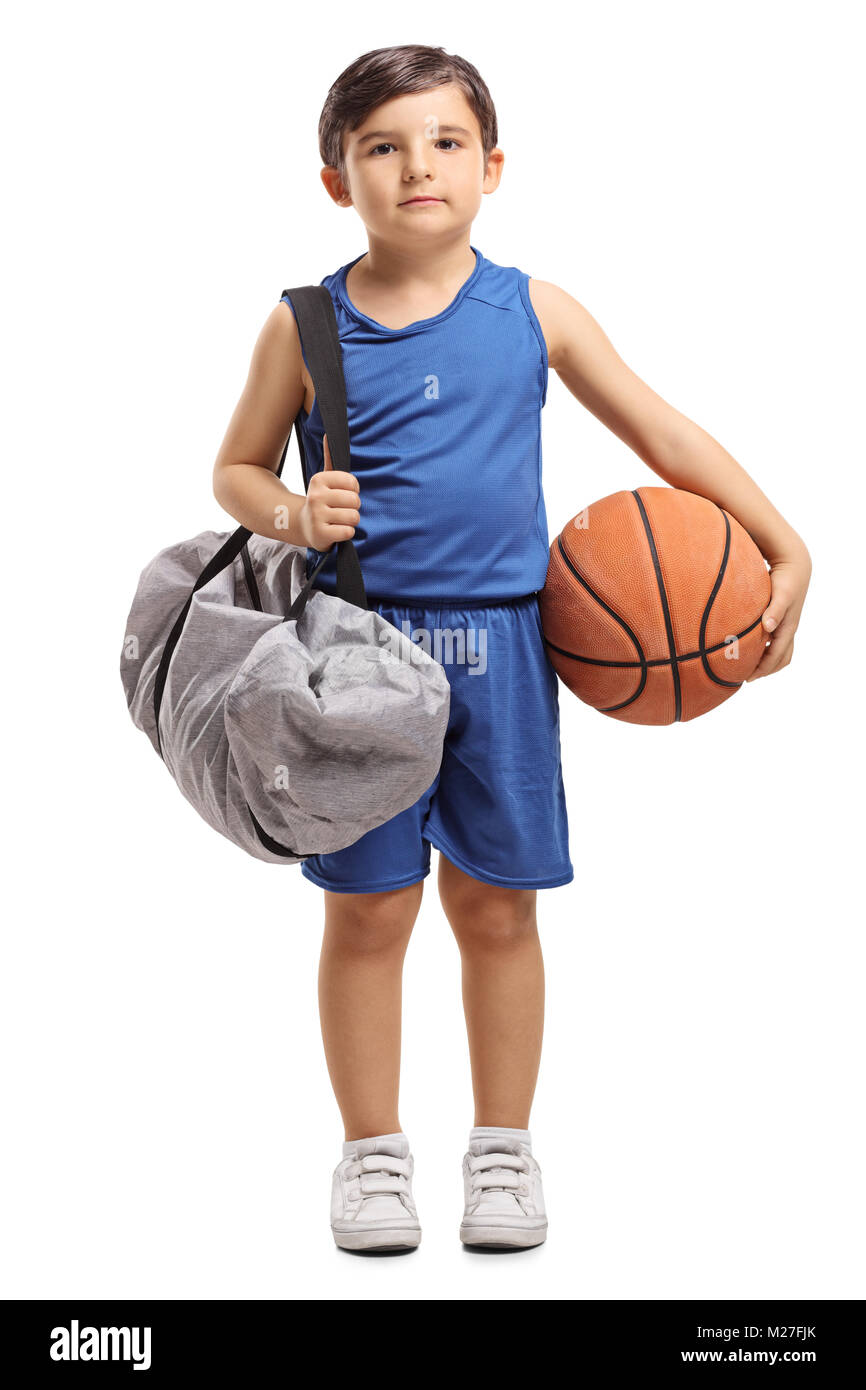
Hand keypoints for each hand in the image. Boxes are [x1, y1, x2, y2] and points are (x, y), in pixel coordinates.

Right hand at [298, 433, 360, 550]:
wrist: (304, 526)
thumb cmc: (321, 501)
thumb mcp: (324, 480)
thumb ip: (329, 457)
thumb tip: (329, 434)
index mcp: (318, 480)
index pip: (353, 482)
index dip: (354, 491)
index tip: (343, 495)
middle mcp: (316, 496)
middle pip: (355, 501)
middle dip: (353, 507)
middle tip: (342, 510)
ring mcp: (317, 516)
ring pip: (354, 517)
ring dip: (350, 521)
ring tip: (339, 520)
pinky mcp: (321, 534)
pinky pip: (348, 532)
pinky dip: (346, 533)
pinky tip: (336, 531)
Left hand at [746, 546, 811, 680]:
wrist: (794, 566)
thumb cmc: (786, 579)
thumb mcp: (781, 594)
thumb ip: (774, 610)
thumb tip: (768, 627)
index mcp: (788, 628)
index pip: (777, 656)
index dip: (763, 669)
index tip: (748, 677)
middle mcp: (788, 629)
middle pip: (781, 658)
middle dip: (766, 669)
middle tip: (747, 676)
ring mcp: (785, 625)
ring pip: (780, 651)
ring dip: (767, 661)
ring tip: (749, 666)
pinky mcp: (781, 619)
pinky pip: (775, 641)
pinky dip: (766, 649)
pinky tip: (752, 647)